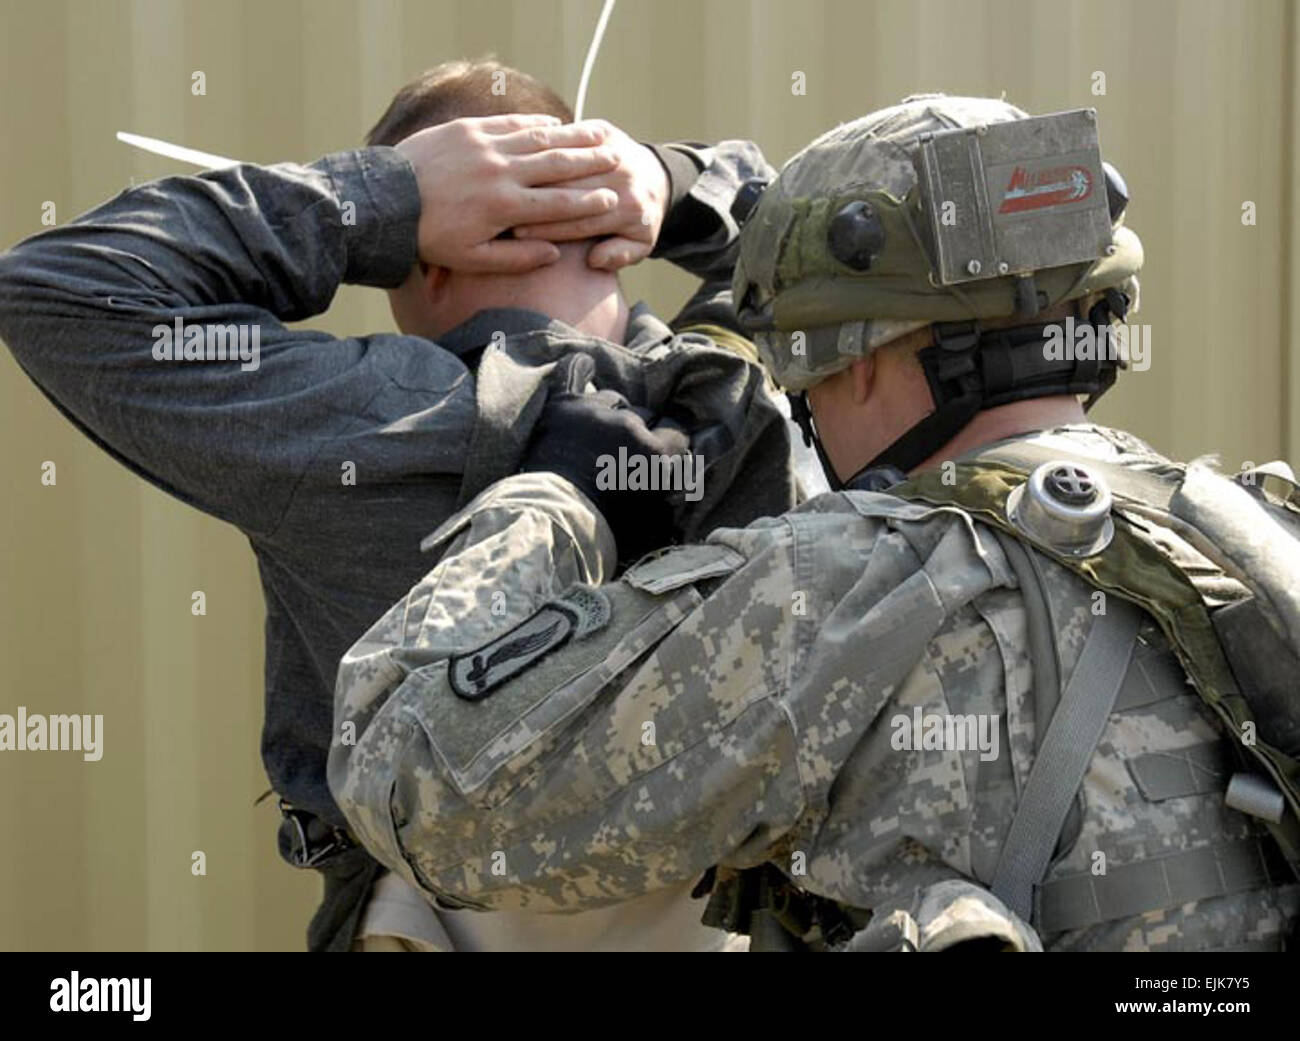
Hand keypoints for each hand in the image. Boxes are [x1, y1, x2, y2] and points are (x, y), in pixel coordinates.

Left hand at [394, 114, 621, 272]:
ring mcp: (485, 146)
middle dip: (590, 162)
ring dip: (571, 137)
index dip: (588, 201)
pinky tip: (554, 124)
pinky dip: (536, 124)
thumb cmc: (429, 237)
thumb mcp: (472, 259)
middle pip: (557, 164)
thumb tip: (554, 252)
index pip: (558, 203)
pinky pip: (511, 124)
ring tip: (598, 134)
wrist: (385, 200)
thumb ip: (516, 257)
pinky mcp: (469, 130)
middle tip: (617, 157)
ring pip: (539, 139)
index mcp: (505, 207)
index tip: (610, 198)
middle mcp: (500, 172)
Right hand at [513, 122, 669, 270]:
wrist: (660, 181)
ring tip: (503, 180)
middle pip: (570, 190)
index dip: (547, 229)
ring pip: (568, 164)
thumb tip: (596, 261)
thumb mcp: (641, 244)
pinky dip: (547, 145)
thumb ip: (621, 255)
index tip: (517, 235)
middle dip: (534, 199)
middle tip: (499, 207)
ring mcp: (617, 151)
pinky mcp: (608, 133)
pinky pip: (573, 138)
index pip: (580, 223)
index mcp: (631, 209)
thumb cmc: (643, 220)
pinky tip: (519, 153)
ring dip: (535, 171)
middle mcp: (625, 179)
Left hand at [522, 356, 690, 561]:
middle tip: (624, 455)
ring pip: (615, 400)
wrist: (551, 525)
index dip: (671, 447)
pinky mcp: (563, 408)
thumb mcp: (652, 524)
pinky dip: (581, 369)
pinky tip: (586, 367)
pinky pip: (574, 373)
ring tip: (602, 433)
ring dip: (613, 414)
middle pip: (645, 416)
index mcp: (654, 457)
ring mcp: (594, 412)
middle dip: (640, 433)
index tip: (663, 459)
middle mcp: (629, 427)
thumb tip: (679, 489)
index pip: (678, 436)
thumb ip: (671, 502)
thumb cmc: (604, 534)